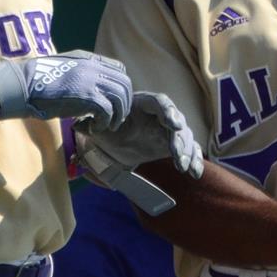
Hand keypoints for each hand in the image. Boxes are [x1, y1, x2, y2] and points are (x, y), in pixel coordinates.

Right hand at [0, 51, 131, 126]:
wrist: (23, 85)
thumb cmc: (37, 82)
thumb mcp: (64, 69)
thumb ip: (80, 73)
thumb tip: (90, 89)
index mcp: (88, 59)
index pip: (119, 69)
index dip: (120, 88)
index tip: (114, 102)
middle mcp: (93, 66)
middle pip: (124, 84)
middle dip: (124, 104)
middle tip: (115, 118)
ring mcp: (91, 80)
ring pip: (120, 97)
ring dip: (117, 115)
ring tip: (107, 126)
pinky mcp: (86, 96)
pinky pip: (108, 111)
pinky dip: (104, 122)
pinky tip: (94, 128)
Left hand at [77, 93, 204, 214]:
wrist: (114, 143)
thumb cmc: (108, 129)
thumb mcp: (98, 126)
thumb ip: (93, 124)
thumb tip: (82, 125)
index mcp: (144, 103)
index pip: (160, 102)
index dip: (168, 111)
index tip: (173, 124)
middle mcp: (161, 114)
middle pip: (176, 122)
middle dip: (178, 138)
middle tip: (177, 154)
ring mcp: (170, 130)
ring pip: (185, 137)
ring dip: (187, 151)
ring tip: (182, 167)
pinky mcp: (176, 145)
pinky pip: (190, 150)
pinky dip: (194, 160)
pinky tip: (195, 173)